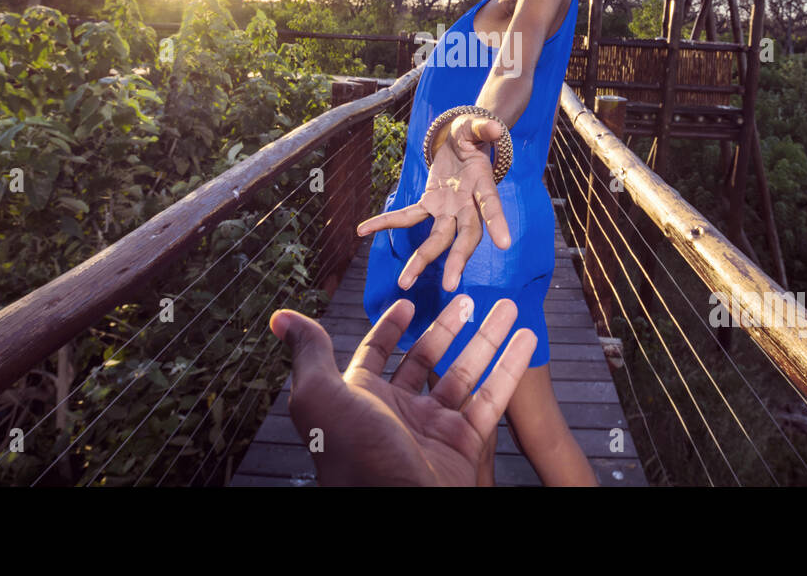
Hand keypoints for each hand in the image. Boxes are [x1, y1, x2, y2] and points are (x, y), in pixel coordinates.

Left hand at [268, 295, 536, 485]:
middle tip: (469, 299)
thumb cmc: (354, 455)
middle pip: (426, 359)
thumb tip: (280, 318)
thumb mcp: (321, 397)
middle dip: (447, 328)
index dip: (389, 328)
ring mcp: (433, 428)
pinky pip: (491, 398)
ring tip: (509, 307)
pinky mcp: (464, 444)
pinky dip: (510, 367)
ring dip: (487, 339)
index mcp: (360, 399)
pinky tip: (526, 339)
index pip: (376, 354)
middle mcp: (396, 412)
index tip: (409, 302)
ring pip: (464, 373)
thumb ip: (310, 354)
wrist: (398, 508)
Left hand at [357, 113, 511, 291]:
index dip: (497, 222)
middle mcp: (467, 205)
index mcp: (482, 185)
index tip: (504, 243)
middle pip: (466, 235)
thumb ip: (480, 128)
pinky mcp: (430, 205)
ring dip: (422, 260)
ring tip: (404, 282)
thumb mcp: (472, 127)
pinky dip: (386, 222)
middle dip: (458, 259)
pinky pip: (408, 217)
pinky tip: (363, 229)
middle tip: (450, 285)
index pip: (491, 205)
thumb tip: (492, 126)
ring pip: (438, 239)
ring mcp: (448, 209)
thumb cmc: (470, 136)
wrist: (462, 144)